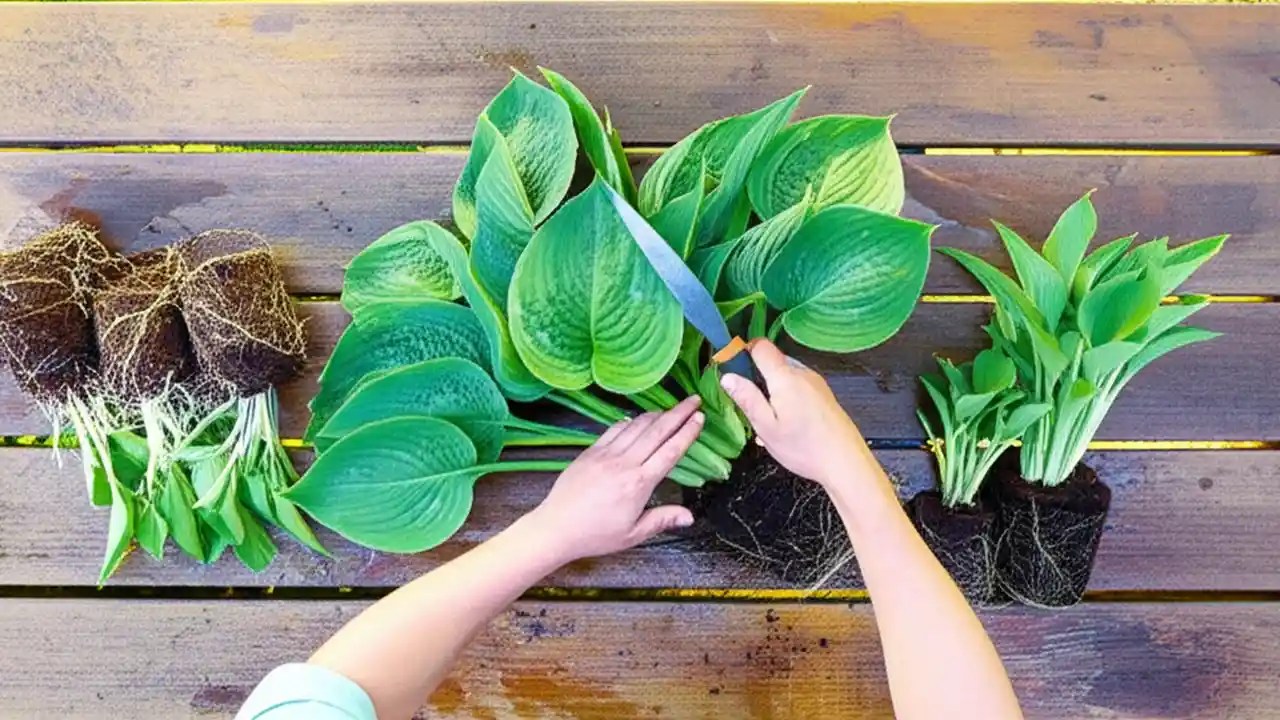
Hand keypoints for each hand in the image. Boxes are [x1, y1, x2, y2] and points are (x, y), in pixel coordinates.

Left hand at [525, 396, 703, 562]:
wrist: (556, 527)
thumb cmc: (595, 534)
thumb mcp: (633, 534)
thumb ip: (662, 520)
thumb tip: (690, 517)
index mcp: (639, 484)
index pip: (670, 451)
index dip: (687, 432)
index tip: (700, 418)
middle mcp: (624, 463)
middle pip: (657, 431)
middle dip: (678, 413)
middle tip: (693, 400)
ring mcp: (606, 454)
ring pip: (636, 426)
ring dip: (656, 414)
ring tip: (671, 408)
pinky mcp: (590, 451)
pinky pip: (614, 429)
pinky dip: (629, 421)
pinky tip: (637, 418)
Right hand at [720, 339, 869, 485]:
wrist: (845, 462)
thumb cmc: (804, 447)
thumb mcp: (767, 427)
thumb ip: (747, 398)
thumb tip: (727, 376)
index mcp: (786, 377)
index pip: (761, 346)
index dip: (743, 352)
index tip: (734, 372)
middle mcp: (803, 373)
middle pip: (773, 361)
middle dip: (757, 378)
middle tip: (752, 408)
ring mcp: (816, 383)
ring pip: (785, 375)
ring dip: (772, 391)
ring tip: (771, 422)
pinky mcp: (824, 395)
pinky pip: (798, 386)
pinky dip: (787, 398)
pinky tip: (787, 424)